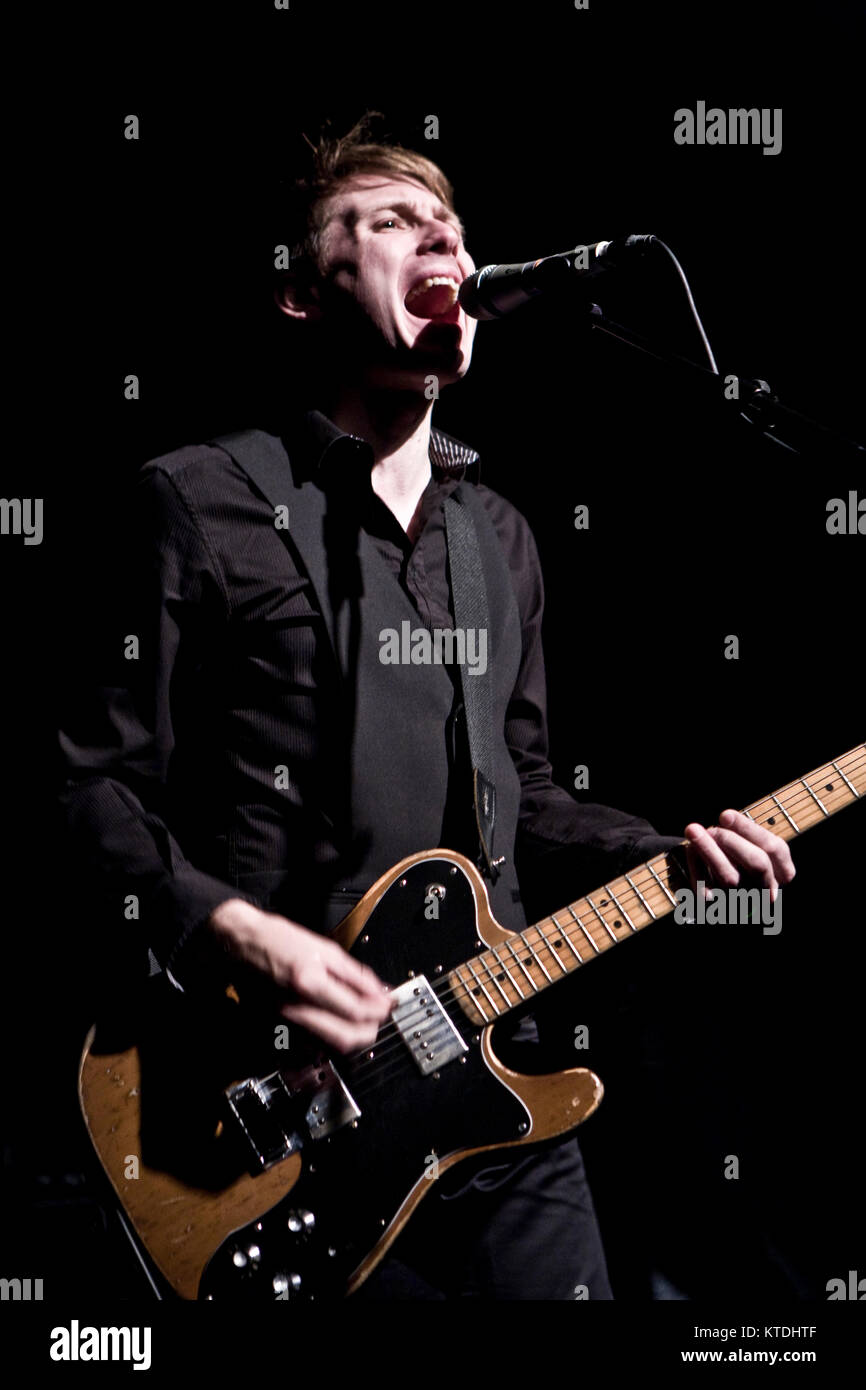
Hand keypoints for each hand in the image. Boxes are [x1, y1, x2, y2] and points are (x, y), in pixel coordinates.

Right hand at [208, 898, 391, 1053]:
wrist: (239, 944)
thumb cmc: (278, 940)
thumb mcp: (323, 948)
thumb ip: (355, 974)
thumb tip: (379, 992)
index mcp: (307, 982)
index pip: (355, 1010)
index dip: (378, 1010)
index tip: (387, 1004)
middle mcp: (294, 1008)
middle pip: (344, 1039)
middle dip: (369, 1031)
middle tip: (378, 1016)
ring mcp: (282, 1022)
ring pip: (328, 1047)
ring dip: (350, 1036)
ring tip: (358, 1018)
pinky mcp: (275, 1029)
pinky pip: (310, 1046)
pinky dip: (328, 1038)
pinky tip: (334, 1022)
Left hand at [683, 809, 795, 900]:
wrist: (715, 903)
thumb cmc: (732, 865)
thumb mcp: (746, 848)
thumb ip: (741, 834)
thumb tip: (726, 818)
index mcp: (780, 873)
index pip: (775, 849)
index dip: (749, 829)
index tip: (724, 815)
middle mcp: (766, 891)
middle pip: (758, 864)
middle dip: (731, 840)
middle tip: (711, 827)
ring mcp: (744, 904)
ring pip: (731, 878)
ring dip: (709, 850)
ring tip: (692, 829)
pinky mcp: (720, 911)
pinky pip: (707, 890)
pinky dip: (695, 868)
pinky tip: (689, 850)